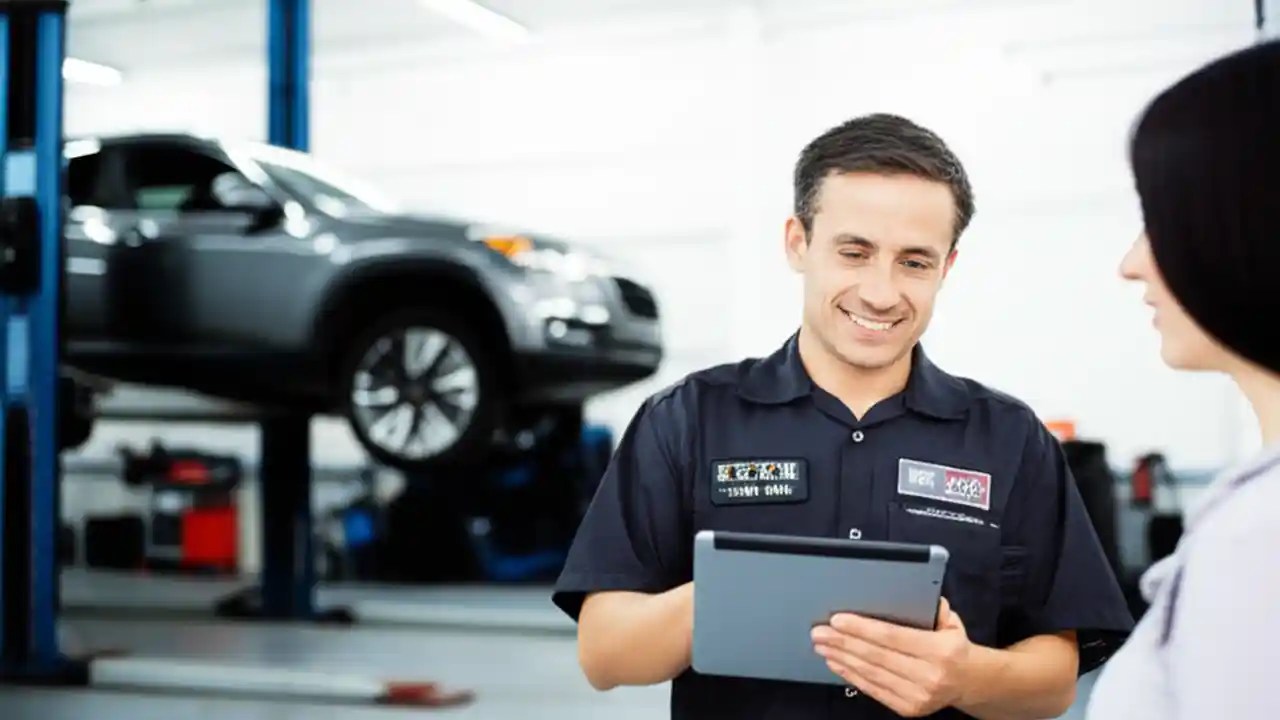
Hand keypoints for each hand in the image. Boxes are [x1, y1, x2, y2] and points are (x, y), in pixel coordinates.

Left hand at [811, 598, 972, 717]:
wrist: (968, 681)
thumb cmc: (952, 645)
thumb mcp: (951, 622)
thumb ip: (933, 606)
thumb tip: (914, 590)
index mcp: (940, 650)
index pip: (892, 636)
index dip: (861, 628)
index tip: (837, 619)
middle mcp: (929, 676)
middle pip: (876, 656)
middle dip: (843, 642)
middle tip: (819, 631)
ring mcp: (918, 696)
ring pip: (871, 674)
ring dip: (842, 658)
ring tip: (822, 645)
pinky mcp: (908, 708)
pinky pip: (873, 689)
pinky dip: (851, 675)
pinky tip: (836, 662)